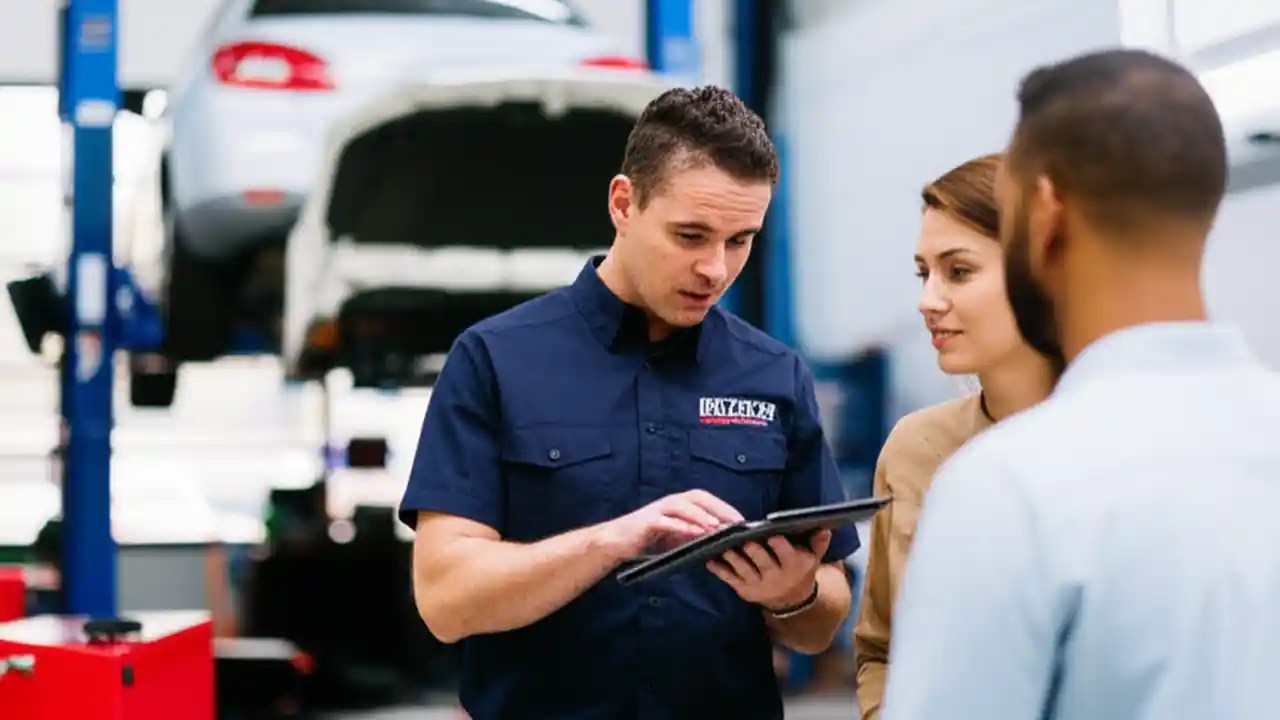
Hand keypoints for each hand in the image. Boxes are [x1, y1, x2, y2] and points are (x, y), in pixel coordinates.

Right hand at [595, 490, 743, 561]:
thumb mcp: (675, 537)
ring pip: (683, 506)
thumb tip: (717, 538)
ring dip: (701, 515)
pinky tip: (694, 533)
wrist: (616, 542)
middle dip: (718, 507)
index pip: (706, 500)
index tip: (742, 520)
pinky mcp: (647, 522)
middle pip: (698, 497)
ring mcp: (658, 510)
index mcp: (679, 505)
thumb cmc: (647, 539)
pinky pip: (667, 521)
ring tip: (716, 526)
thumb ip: (693, 534)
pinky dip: (681, 526)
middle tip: (736, 521)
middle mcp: (670, 503)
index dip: (724, 507)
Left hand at [707, 529, 830, 610]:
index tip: (772, 535)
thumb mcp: (813, 557)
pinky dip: (719, 570)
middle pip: (763, 563)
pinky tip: (710, 559)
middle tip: (744, 539)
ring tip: (724, 546)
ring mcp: (757, 584)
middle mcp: (775, 576)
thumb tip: (826, 528)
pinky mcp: (743, 589)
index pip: (786, 554)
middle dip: (754, 551)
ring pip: (743, 570)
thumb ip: (818, 543)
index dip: (779, 546)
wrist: (791, 599)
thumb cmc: (800, 569)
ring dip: (733, 558)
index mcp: (793, 565)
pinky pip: (729, 578)